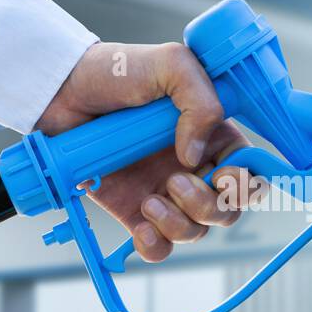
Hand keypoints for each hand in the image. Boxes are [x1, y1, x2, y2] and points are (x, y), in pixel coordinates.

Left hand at [35, 42, 258, 261]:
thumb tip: (195, 156)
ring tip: (149, 200)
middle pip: (228, 211)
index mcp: (213, 136)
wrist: (62, 90)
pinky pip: (159, 246)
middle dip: (208, 206)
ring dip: (179, 224)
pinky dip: (155, 245)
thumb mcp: (171, 65)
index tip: (220, 174)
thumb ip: (201, 102)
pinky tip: (141, 227)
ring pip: (196, 231)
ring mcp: (165, 192)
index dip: (243, 183)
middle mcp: (195, 168)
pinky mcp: (134, 211)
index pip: (249, 172)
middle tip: (174, 182)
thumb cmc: (117, 71)